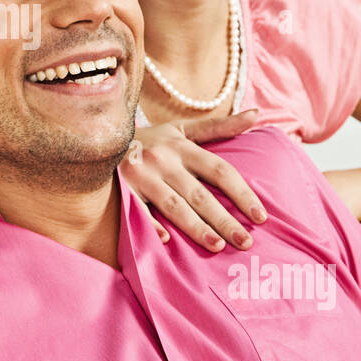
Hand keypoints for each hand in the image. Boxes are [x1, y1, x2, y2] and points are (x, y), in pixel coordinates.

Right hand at [119, 110, 267, 251]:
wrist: (100, 136)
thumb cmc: (152, 141)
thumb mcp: (183, 129)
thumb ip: (219, 127)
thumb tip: (257, 114)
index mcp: (182, 146)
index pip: (220, 171)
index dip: (242, 194)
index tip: (260, 216)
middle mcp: (163, 160)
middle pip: (200, 194)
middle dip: (225, 219)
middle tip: (246, 242)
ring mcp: (141, 175)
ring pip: (174, 206)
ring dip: (196, 227)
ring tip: (217, 246)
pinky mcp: (122, 189)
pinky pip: (138, 211)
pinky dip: (151, 224)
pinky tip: (167, 242)